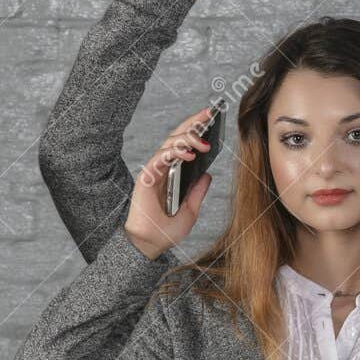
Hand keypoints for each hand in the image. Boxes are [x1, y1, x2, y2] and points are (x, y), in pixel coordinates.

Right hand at [124, 105, 216, 259]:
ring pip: (169, 143)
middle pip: (176, 137)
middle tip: (210, 114)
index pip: (183, 145)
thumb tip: (208, 174)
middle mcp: (162, 169)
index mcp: (172, 174)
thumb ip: (197, 191)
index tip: (212, 118)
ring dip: (187, 139)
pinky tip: (190, 154)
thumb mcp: (191, 210)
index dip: (195, 129)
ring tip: (204, 143)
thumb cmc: (166, 231)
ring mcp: (154, 171)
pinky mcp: (147, 176)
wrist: (150, 245)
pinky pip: (161, 157)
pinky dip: (175, 152)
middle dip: (193, 123)